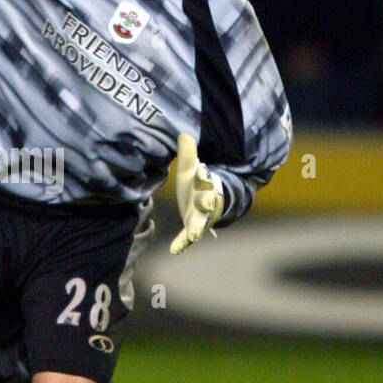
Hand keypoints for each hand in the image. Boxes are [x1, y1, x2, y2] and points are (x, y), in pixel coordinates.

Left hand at [169, 133, 223, 254]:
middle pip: (208, 199)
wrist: (205, 204)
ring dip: (199, 226)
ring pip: (202, 221)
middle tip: (208, 200)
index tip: (202, 169)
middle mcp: (205, 200)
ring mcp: (200, 216)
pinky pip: (187, 237)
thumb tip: (183, 132)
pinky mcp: (192, 228)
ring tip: (196, 233)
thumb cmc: (196, 184)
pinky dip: (182, 244)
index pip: (205, 177)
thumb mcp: (190, 169)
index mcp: (204, 183)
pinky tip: (174, 250)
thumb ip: (188, 154)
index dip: (203, 174)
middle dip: (208, 199)